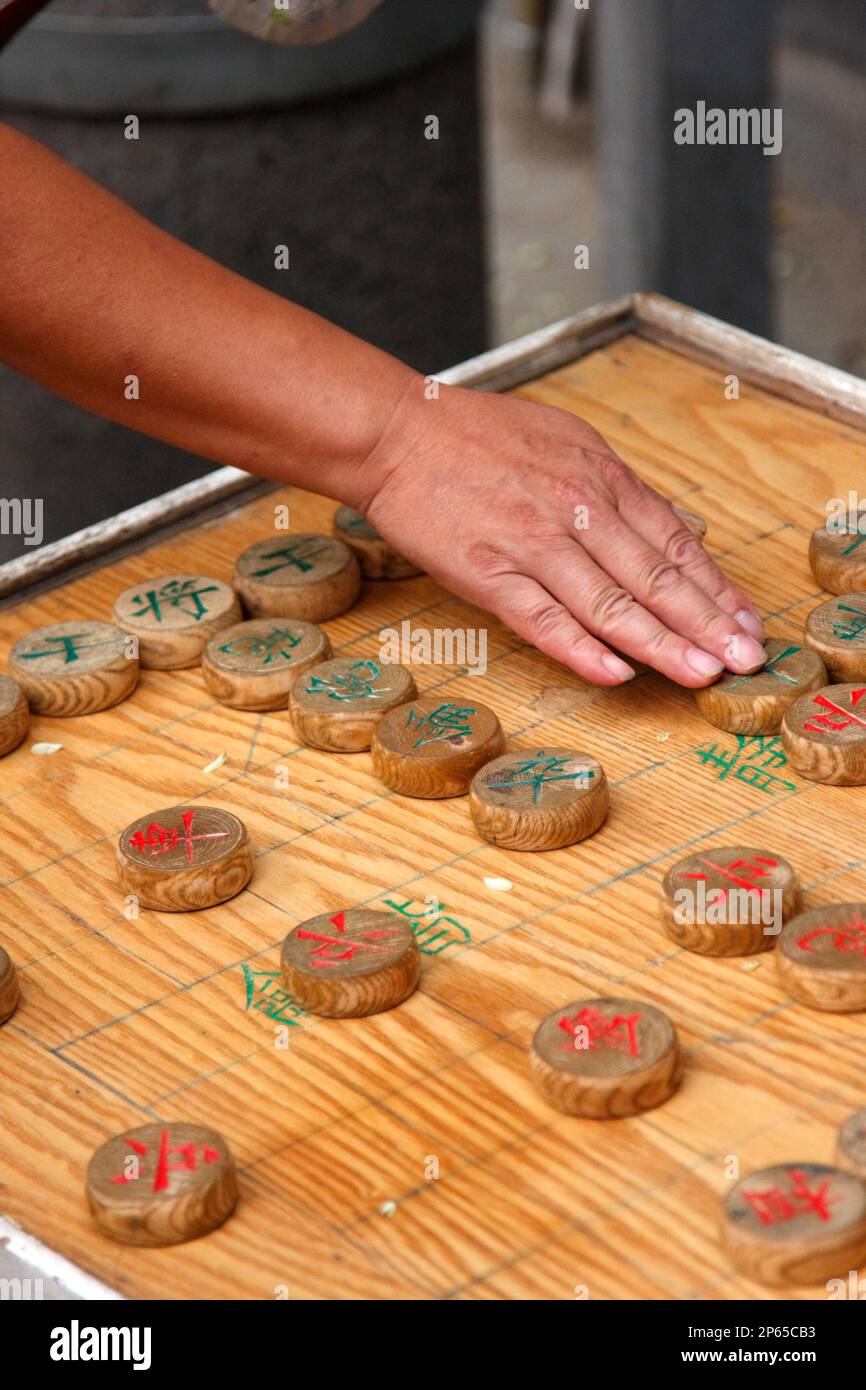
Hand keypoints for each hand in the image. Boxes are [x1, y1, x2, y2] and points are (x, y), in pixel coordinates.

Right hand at [358, 379, 765, 687]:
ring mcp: (531, 542)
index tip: (746, 620)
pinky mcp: (487, 571)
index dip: (714, 586)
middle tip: (744, 658)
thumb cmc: (478, 437)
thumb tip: (672, 527)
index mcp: (599, 475)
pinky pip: (543, 618)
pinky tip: (616, 673)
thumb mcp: (564, 440)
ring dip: (660, 643)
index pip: (673, 541)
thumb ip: (616, 489)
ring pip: (609, 602)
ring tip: (699, 673)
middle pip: (653, 575)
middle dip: (705, 622)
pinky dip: (582, 649)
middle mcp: (575, 508)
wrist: (398, 433)